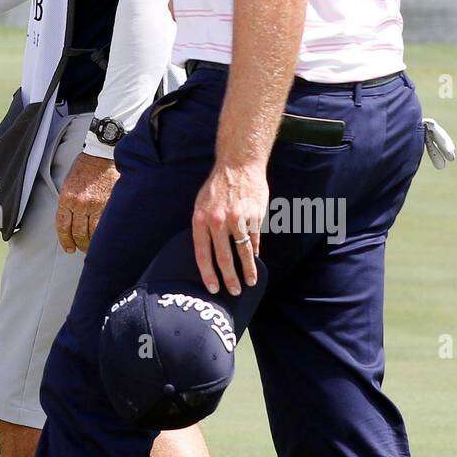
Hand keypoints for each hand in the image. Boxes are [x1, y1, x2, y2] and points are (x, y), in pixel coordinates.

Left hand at [55, 153, 119, 253]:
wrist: (101, 154)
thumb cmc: (86, 167)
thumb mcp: (69, 184)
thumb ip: (69, 203)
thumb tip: (70, 222)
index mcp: (67, 197)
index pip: (63, 225)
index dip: (65, 240)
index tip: (68, 247)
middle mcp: (80, 203)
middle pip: (77, 233)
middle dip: (79, 244)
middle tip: (81, 248)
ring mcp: (95, 204)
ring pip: (92, 233)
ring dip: (92, 243)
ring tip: (93, 246)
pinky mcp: (109, 204)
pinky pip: (105, 225)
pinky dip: (103, 235)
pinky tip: (104, 239)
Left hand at [191, 162, 267, 295]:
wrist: (238, 165)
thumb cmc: (217, 187)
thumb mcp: (202, 205)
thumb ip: (204, 227)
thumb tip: (208, 252)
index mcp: (201, 219)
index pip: (202, 253)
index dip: (208, 274)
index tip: (213, 288)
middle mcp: (218, 221)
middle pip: (224, 258)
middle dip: (229, 278)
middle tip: (233, 292)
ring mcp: (238, 219)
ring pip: (243, 252)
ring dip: (247, 270)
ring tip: (249, 282)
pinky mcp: (254, 216)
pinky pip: (254, 240)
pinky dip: (254, 252)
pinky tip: (255, 260)